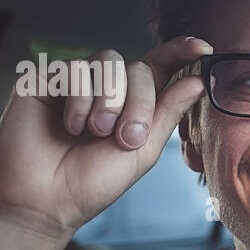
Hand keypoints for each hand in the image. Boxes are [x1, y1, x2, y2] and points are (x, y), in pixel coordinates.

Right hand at [0, 36, 213, 239]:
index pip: (159, 68)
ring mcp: (76, 83)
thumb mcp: (143, 151)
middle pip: (137, 68)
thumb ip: (168, 113)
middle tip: (126, 138)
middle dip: (139, 103)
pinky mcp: (46, 80)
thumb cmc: (92, 183)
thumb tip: (197, 81)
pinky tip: (71, 125)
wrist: (45, 200)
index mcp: (132, 105)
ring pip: (108, 61)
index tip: (203, 48)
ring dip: (109, 100)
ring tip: (96, 133)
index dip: (180, 53)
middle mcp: (105, 90)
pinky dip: (79, 99)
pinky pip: (75, 68)